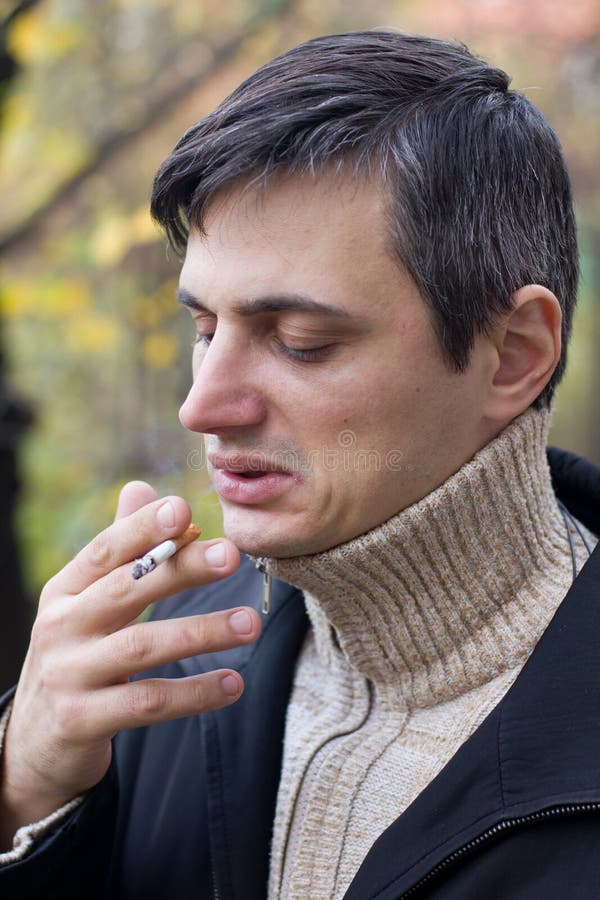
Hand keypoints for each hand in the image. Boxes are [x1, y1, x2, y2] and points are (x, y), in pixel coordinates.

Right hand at [0, 481, 259, 847]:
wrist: (34, 742)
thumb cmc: (77, 655)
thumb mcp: (87, 603)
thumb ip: (120, 551)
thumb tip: (144, 488)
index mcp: (65, 590)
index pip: (105, 550)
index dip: (142, 528)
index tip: (184, 508)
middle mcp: (60, 626)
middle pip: (126, 590)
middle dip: (180, 569)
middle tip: (232, 555)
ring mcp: (68, 675)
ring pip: (143, 647)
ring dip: (202, 632)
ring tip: (251, 623)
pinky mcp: (82, 720)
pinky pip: (148, 703)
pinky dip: (194, 693)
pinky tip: (233, 682)